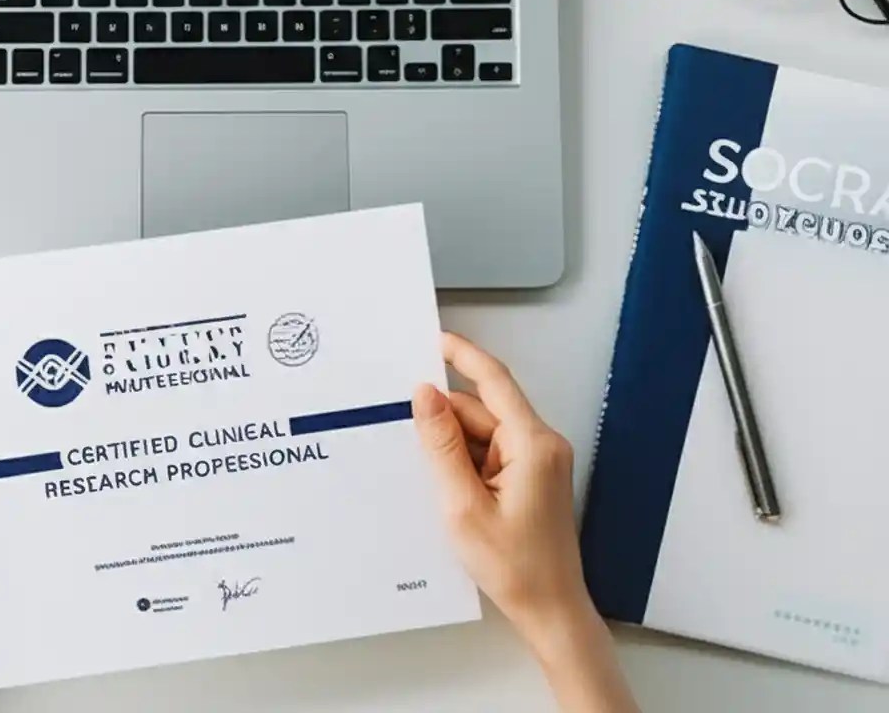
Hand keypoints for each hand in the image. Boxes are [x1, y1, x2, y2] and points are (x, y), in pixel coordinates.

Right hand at [413, 333, 637, 712]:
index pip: (494, 381)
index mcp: (532, 444)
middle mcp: (540, 445)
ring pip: (482, 433)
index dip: (462, 355)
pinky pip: (489, 454)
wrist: (549, 609)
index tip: (433, 338)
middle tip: (399, 421)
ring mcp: (536, 462)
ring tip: (422, 471)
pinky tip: (441, 484)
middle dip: (442, 415)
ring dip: (450, 445)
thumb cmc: (514, 566)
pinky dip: (462, 462)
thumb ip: (441, 446)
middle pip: (482, 410)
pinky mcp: (530, 479)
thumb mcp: (462, 505)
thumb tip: (425, 396)